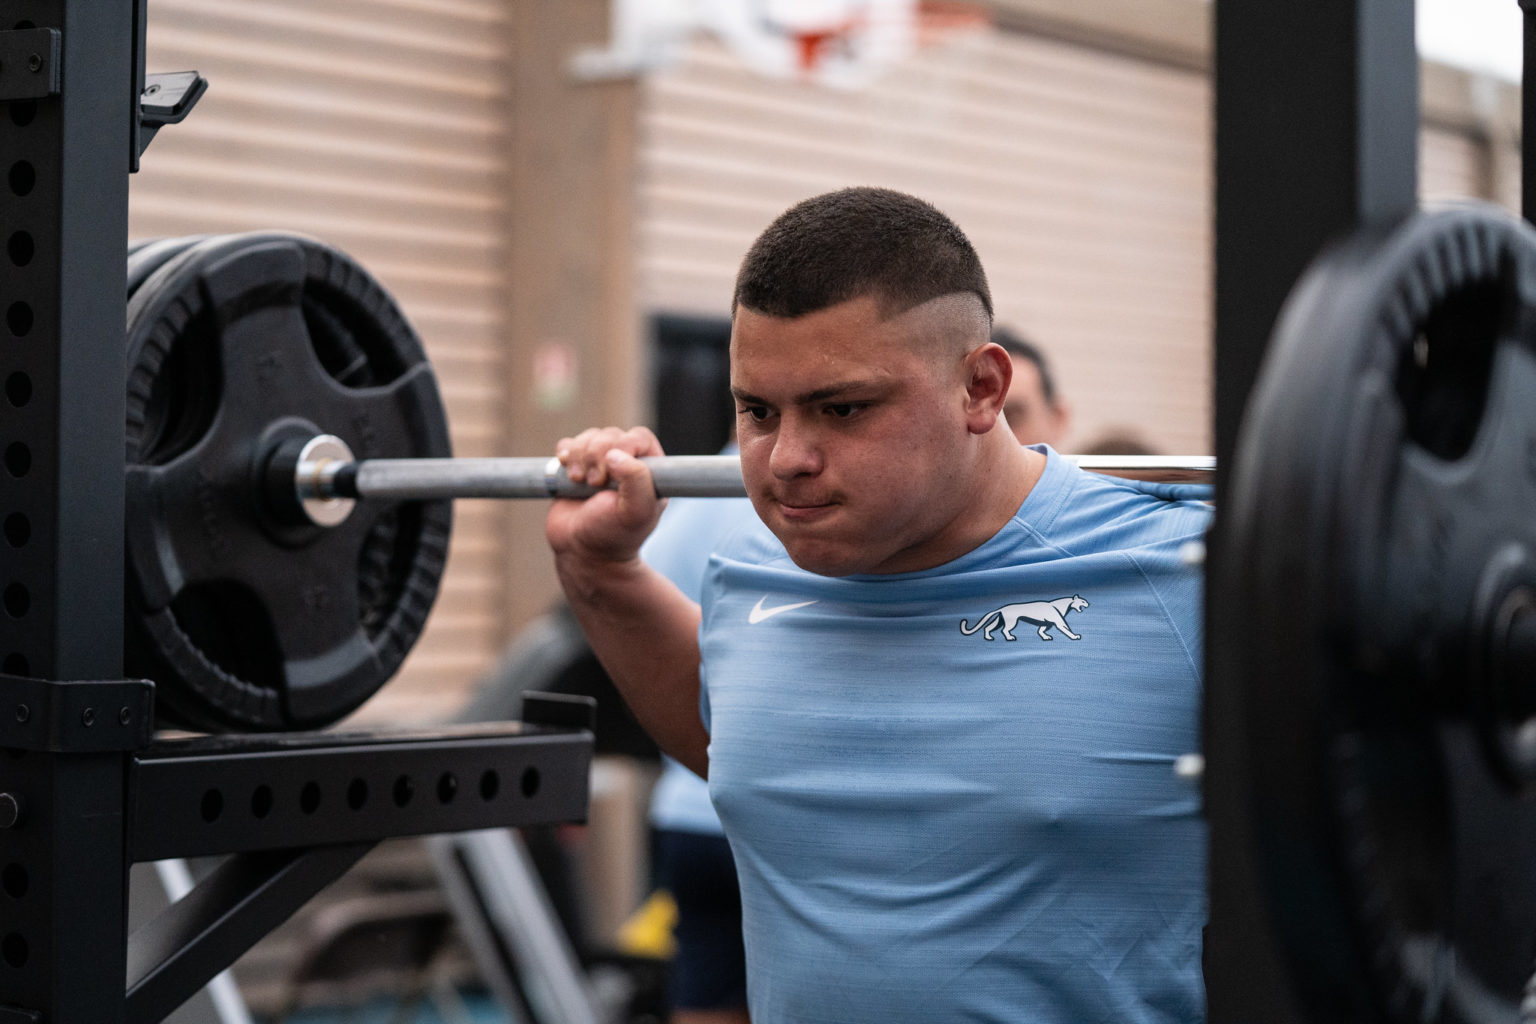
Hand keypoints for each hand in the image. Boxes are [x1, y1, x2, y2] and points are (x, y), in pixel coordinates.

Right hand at [545, 426, 666, 565]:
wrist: (582, 553)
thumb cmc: (614, 536)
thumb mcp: (635, 512)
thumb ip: (637, 480)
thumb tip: (615, 454)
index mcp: (649, 471)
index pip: (639, 437)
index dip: (623, 447)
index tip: (611, 475)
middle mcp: (627, 463)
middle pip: (610, 434)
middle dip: (596, 455)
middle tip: (594, 484)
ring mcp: (601, 464)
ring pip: (589, 437)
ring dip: (580, 456)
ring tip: (580, 482)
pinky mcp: (577, 466)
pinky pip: (569, 444)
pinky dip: (565, 454)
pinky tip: (568, 474)